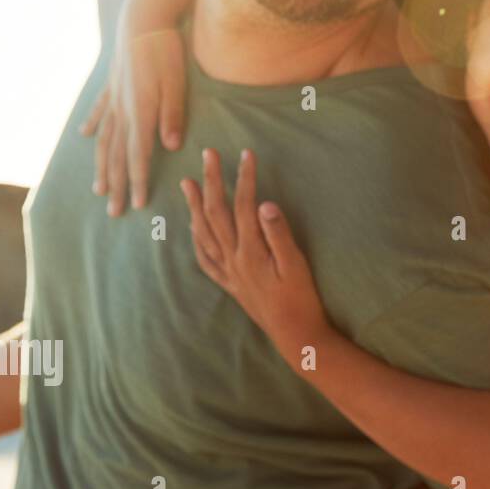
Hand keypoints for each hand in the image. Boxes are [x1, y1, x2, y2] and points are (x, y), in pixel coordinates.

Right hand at [81, 26, 186, 214]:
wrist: (142, 18)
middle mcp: (122, 110)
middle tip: (113, 212)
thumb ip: (173, 115)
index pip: (139, 155)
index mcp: (140, 112)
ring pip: (105, 139)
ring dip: (102, 165)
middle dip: (117, 185)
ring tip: (98, 188)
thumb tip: (170, 146)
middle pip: (118, 155)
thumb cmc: (165, 50)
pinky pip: (100, 110)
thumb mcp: (177, 83)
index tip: (136, 205)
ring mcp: (113, 97)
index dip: (138, 181)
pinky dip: (92, 125)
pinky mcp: (112, 84)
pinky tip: (84, 136)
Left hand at [180, 148, 330, 363]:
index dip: (244, 178)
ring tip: (188, 184)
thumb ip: (279, 234)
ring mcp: (228, 272)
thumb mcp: (296, 265)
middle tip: (208, 155)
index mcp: (250, 251)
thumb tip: (265, 203)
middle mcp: (233, 259)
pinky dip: (196, 239)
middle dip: (212, 181)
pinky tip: (193, 228)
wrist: (295, 334)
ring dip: (194, 206)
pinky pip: (205, 258)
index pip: (243, 206)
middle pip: (215, 213)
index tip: (246, 154)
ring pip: (203, 233)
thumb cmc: (301, 299)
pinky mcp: (230, 283)